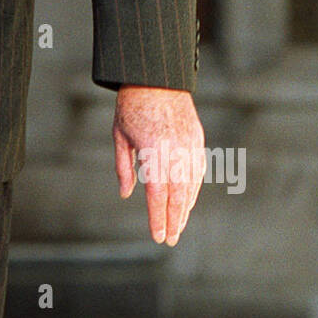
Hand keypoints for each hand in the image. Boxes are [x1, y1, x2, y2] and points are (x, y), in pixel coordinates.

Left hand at [112, 85, 203, 245]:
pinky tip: (187, 201)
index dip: (159, 218)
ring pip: (191, 185)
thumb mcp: (119, 136)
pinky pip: (198, 171)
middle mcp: (175, 150)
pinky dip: (193, 189)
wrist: (157, 78)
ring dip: (185, 208)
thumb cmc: (132, 106)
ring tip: (178, 226)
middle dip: (174, 220)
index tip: (159, 237)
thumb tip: (126, 194)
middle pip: (178, 195)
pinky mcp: (197, 140)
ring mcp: (190, 145)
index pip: (158, 194)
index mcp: (153, 150)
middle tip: (170, 240)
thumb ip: (124, 167)